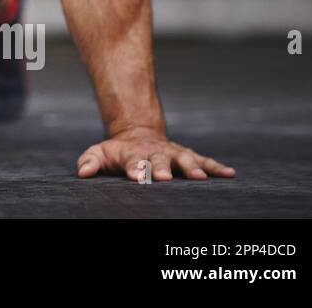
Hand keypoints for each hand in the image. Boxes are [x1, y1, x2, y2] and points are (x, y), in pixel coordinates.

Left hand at [76, 125, 236, 180]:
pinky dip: (216, 167)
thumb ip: (90, 161)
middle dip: (162, 169)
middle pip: (159, 161)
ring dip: (192, 167)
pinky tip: (229, 173)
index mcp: (132, 155)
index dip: (135, 170)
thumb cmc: (117, 151)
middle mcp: (155, 153)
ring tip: (200, 177)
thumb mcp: (100, 153)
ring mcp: (172, 154)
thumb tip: (82, 172)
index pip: (133, 163)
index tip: (138, 178)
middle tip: (164, 178)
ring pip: (184, 159)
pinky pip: (204, 160)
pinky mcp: (186, 155)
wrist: (137, 132)